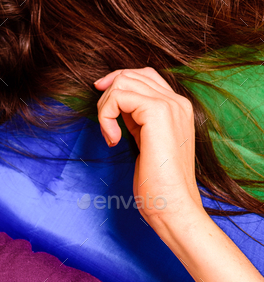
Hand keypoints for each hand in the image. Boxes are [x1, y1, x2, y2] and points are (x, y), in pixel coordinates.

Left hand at [94, 67, 202, 224]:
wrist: (174, 207)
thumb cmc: (159, 183)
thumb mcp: (147, 139)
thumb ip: (138, 116)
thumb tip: (117, 99)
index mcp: (178, 107)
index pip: (144, 74)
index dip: (118, 81)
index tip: (101, 94)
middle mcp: (177, 101)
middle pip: (130, 74)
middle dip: (108, 96)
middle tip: (106, 125)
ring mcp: (170, 104)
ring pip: (122, 82)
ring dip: (106, 107)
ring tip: (110, 134)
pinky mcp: (157, 111)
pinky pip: (118, 96)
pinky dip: (106, 115)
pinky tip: (113, 140)